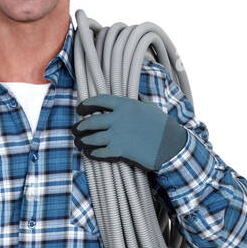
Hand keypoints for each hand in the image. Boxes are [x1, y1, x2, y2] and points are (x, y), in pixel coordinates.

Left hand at [73, 94, 187, 171]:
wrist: (171, 146)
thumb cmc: (163, 127)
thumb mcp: (151, 108)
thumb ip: (140, 100)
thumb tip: (136, 94)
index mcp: (126, 105)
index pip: (99, 100)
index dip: (86, 104)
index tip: (80, 108)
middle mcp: (118, 118)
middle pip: (91, 121)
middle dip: (80, 126)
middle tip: (75, 129)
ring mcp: (117, 135)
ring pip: (92, 138)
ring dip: (82, 141)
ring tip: (78, 142)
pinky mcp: (119, 151)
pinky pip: (99, 152)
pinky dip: (91, 153)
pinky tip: (88, 153)